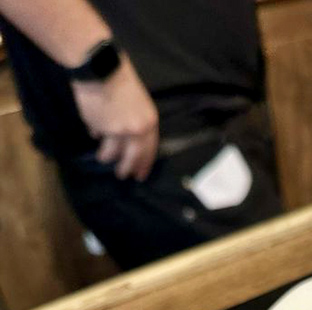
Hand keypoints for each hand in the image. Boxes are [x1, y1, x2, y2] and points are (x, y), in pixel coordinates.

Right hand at [72, 56, 158, 180]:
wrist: (100, 67)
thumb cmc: (119, 75)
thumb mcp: (138, 98)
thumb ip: (136, 117)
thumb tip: (129, 133)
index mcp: (149, 121)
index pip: (150, 149)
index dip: (144, 163)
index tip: (140, 173)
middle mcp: (136, 130)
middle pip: (133, 157)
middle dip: (127, 168)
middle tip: (122, 175)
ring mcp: (117, 130)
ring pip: (112, 152)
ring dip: (107, 156)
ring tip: (103, 158)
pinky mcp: (100, 128)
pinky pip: (98, 136)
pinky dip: (96, 136)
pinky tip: (94, 135)